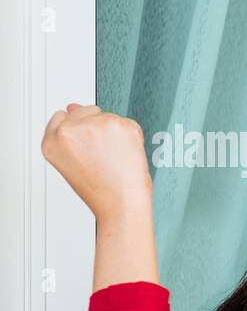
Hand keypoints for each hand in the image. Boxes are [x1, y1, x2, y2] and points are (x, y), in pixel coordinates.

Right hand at [41, 103, 151, 219]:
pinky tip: (126, 155)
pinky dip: (131, 136)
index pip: (62, 117)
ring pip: (108, 116)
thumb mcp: (72, 162)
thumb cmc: (100, 190)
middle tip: (104, 156)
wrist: (121, 203)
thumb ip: (70, 134)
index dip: (78, 130)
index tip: (86, 141)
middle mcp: (69, 130)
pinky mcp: (119, 124)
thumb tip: (73, 107)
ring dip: (115, 133)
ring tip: (114, 158)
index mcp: (51, 141)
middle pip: (86, 111)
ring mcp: (94, 125)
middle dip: (97, 128)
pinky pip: (128, 123)